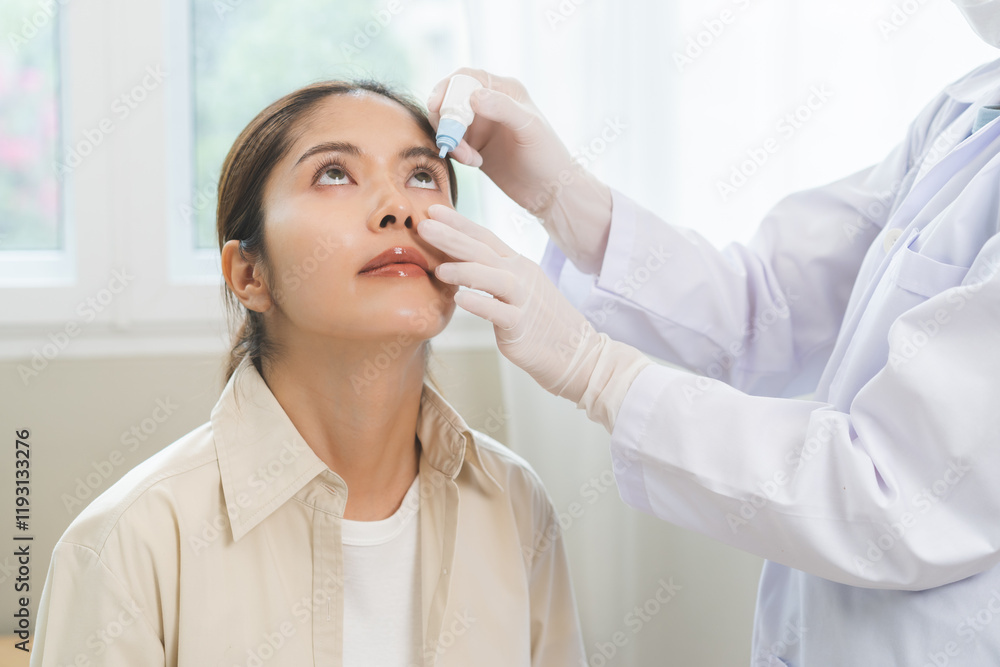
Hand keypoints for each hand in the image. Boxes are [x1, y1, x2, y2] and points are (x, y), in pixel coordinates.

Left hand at [418, 205, 651, 430]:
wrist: (576, 352)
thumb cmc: (541, 322)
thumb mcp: (517, 290)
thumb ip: (491, 274)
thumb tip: (456, 262)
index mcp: (517, 265)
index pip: (485, 237)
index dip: (459, 223)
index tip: (433, 211)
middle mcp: (521, 276)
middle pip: (484, 251)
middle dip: (453, 237)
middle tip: (424, 226)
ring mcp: (524, 300)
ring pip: (493, 278)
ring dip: (465, 270)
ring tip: (439, 269)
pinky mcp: (522, 326)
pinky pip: (499, 313)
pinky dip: (480, 304)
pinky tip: (460, 299)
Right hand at [426, 68, 612, 273]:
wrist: (549, 190)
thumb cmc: (547, 156)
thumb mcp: (528, 128)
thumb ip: (502, 108)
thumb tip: (473, 97)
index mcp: (504, 89)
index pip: (465, 78)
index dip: (447, 90)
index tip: (437, 109)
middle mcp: (490, 103)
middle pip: (450, 99)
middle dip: (445, 120)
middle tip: (450, 142)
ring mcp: (481, 125)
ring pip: (448, 123)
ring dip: (451, 139)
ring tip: (469, 158)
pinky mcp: (475, 146)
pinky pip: (453, 143)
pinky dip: (456, 152)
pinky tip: (475, 163)